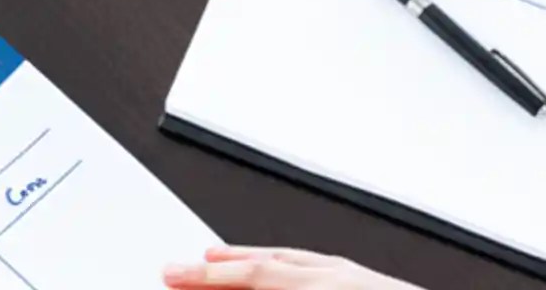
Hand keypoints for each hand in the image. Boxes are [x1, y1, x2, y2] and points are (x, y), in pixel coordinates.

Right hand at [163, 246, 424, 288]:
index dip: (205, 278)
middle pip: (263, 263)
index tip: (171, 276)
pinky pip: (318, 265)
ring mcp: (358, 279)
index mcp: (322, 289)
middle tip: (177, 270)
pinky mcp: (374, 284)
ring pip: (291, 259)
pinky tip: (285, 271)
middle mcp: (340, 278)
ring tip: (218, 260)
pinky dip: (288, 264)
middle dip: (215, 268)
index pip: (251, 277)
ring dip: (249, 260)